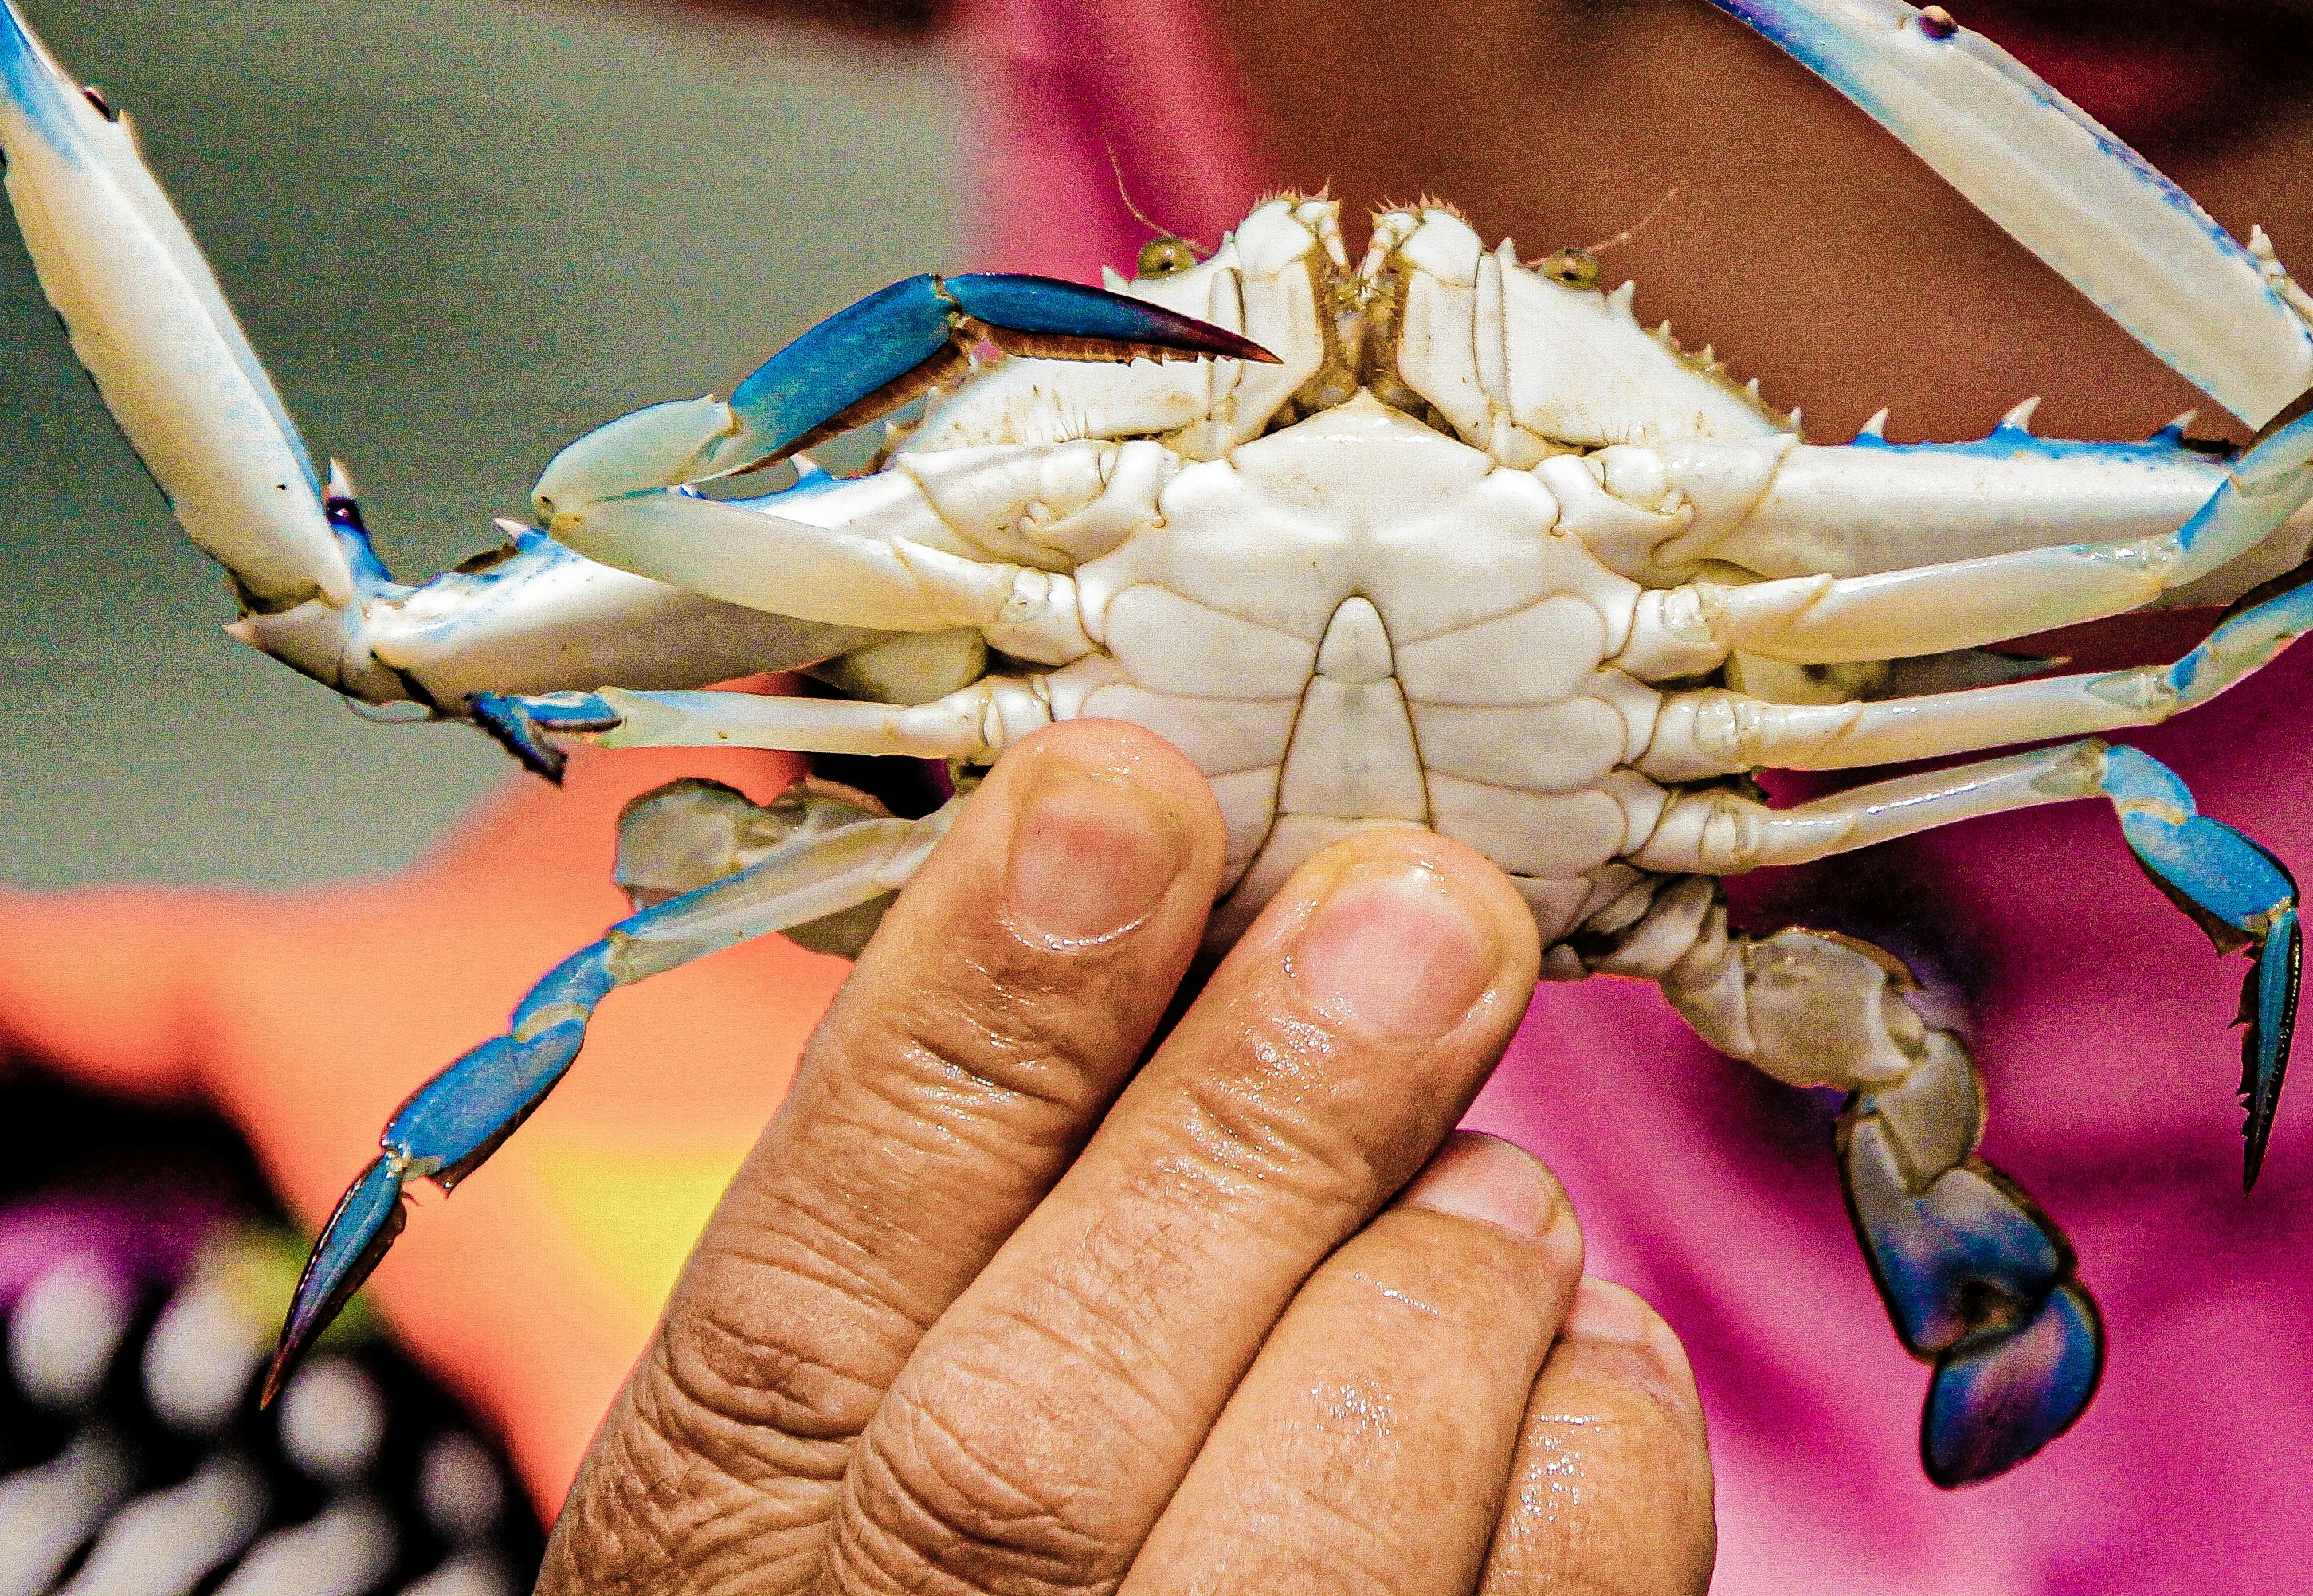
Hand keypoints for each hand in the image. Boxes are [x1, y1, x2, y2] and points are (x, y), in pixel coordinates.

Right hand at [539, 719, 1715, 1595]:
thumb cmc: (982, 1539)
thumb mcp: (872, 1375)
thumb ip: (982, 1177)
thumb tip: (1159, 849)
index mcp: (719, 1559)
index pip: (791, 1305)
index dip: (964, 1031)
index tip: (1121, 794)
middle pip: (1035, 1444)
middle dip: (1250, 1130)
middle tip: (1414, 907)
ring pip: (1310, 1539)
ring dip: (1440, 1284)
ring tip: (1479, 1172)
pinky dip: (1593, 1432)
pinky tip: (1561, 1345)